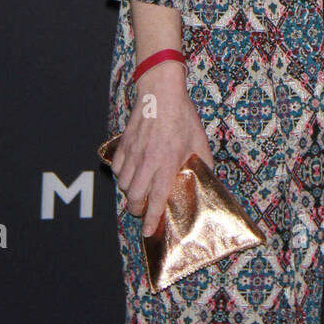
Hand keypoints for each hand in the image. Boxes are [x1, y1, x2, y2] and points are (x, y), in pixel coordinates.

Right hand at [111, 62, 213, 236]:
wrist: (160, 92)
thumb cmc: (181, 115)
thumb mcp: (199, 140)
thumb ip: (203, 162)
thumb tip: (207, 178)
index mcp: (166, 162)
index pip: (156, 199)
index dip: (152, 219)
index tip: (148, 232)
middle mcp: (146, 161)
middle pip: (134, 198)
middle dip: (138, 210)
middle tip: (145, 210)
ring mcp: (132, 153)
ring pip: (124, 185)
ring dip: (131, 193)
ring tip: (141, 192)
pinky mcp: (123, 145)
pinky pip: (117, 169)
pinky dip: (122, 176)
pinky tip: (132, 173)